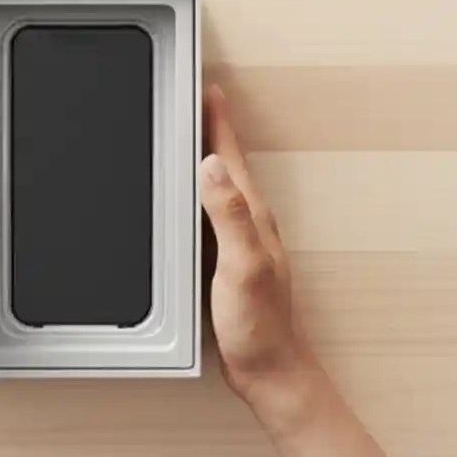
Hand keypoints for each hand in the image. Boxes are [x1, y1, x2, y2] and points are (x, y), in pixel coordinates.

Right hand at [201, 85, 412, 456]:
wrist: (268, 370)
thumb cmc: (259, 326)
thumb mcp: (243, 264)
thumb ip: (229, 214)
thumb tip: (210, 165)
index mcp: (252, 215)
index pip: (230, 155)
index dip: (217, 120)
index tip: (206, 87)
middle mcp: (248, 221)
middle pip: (225, 163)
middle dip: (210, 127)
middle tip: (193, 96)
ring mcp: (239, 240)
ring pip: (218, 186)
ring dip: (206, 156)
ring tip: (190, 132)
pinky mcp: (227, 259)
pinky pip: (210, 212)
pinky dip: (198, 192)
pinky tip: (188, 195)